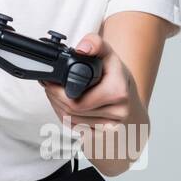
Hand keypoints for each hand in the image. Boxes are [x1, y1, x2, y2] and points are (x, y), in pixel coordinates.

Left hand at [38, 33, 143, 157]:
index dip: (57, 92)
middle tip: (49, 87)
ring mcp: (111, 128)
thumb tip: (82, 48)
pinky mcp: (104, 137)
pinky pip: (76, 130)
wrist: (131, 100)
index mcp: (118, 91)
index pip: (76, 101)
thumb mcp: (108, 54)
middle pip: (71, 112)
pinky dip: (66, 119)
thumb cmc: (116, 77)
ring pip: (71, 122)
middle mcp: (118, 112)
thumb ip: (95, 43)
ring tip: (57, 95)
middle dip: (54, 98)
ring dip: (58, 108)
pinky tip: (67, 108)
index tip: (49, 82)